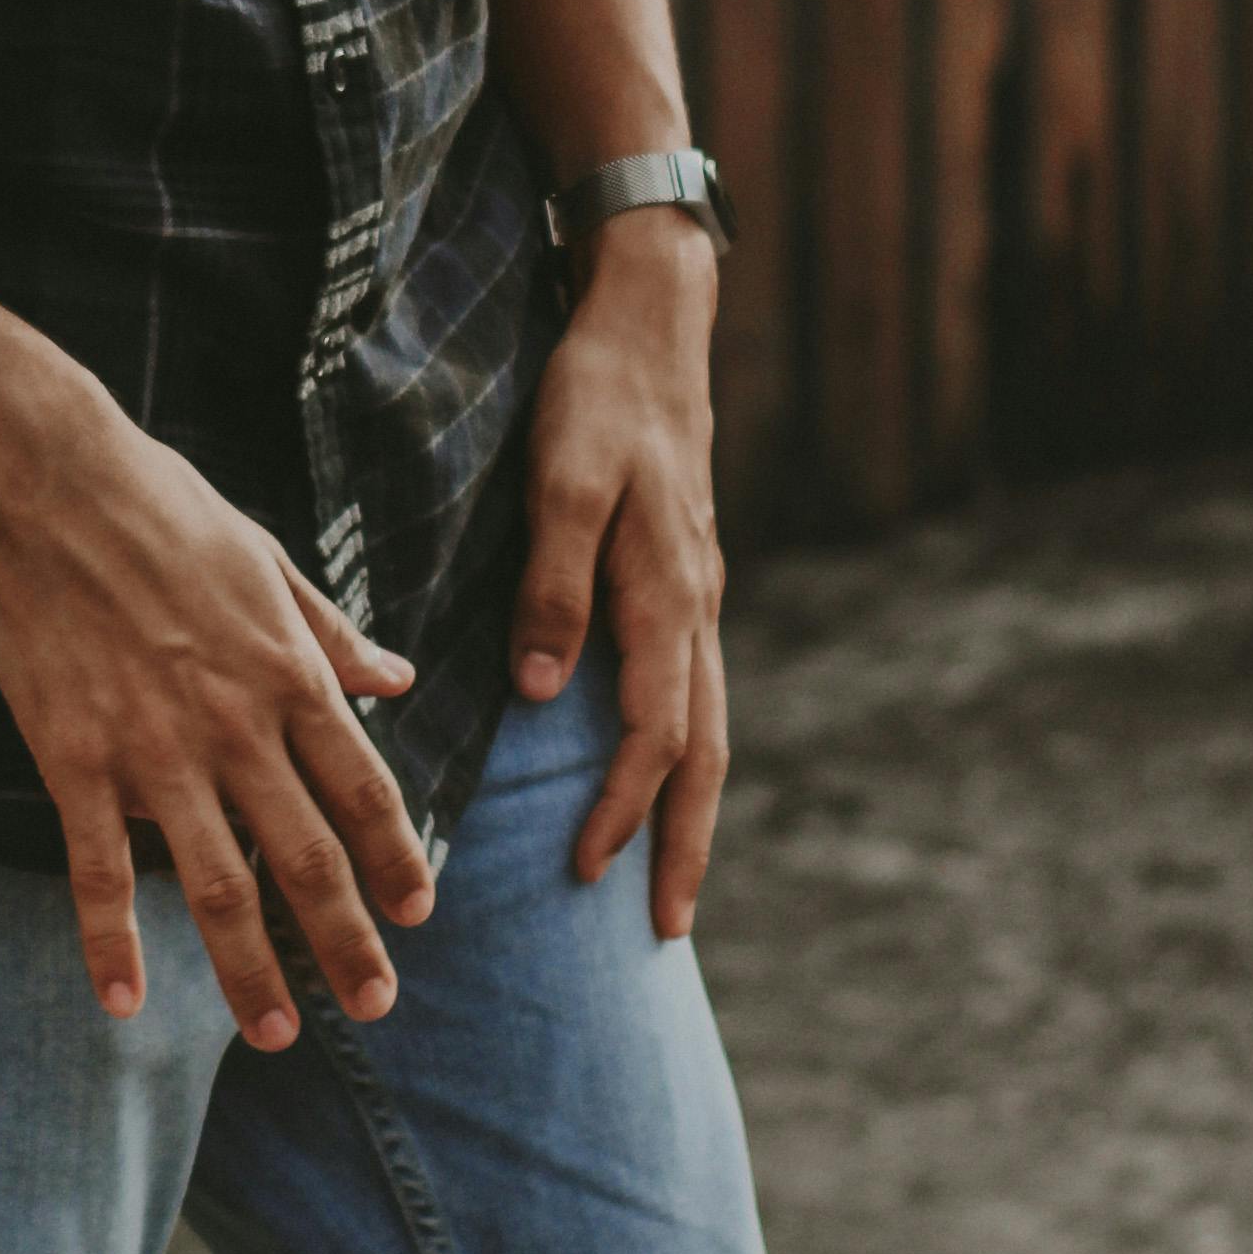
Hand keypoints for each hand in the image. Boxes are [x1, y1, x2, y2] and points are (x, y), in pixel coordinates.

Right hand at [0, 385, 435, 1045]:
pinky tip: (123, 999)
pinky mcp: (74, 757)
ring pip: (215, 883)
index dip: (395, 857)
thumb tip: (396, 677)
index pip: (362, 786)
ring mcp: (152, 748)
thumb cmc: (161, 505)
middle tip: (377, 1007)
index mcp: (288, 671)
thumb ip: (330, 631)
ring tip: (279, 1031)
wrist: (46, 479)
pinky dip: (110, 941)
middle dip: (346, 940)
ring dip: (251, 968)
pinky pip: (97, 868)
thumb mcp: (267, 559)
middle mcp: (234, 723)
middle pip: (305, 855)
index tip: (418, 914)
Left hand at [509, 211, 727, 934]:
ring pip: (708, 726)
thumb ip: (554, 584)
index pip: (655, 734)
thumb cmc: (598, 396)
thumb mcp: (564, 479)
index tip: (584, 871)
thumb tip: (544, 693)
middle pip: (704, 754)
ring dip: (691, 809)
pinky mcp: (682, 580)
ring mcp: (696, 595)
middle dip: (686, 845)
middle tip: (668, 931)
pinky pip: (694, 690)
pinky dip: (685, 751)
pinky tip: (659, 775)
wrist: (651, 322)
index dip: (622, 808)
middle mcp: (693, 607)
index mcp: (664, 593)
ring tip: (672, 880)